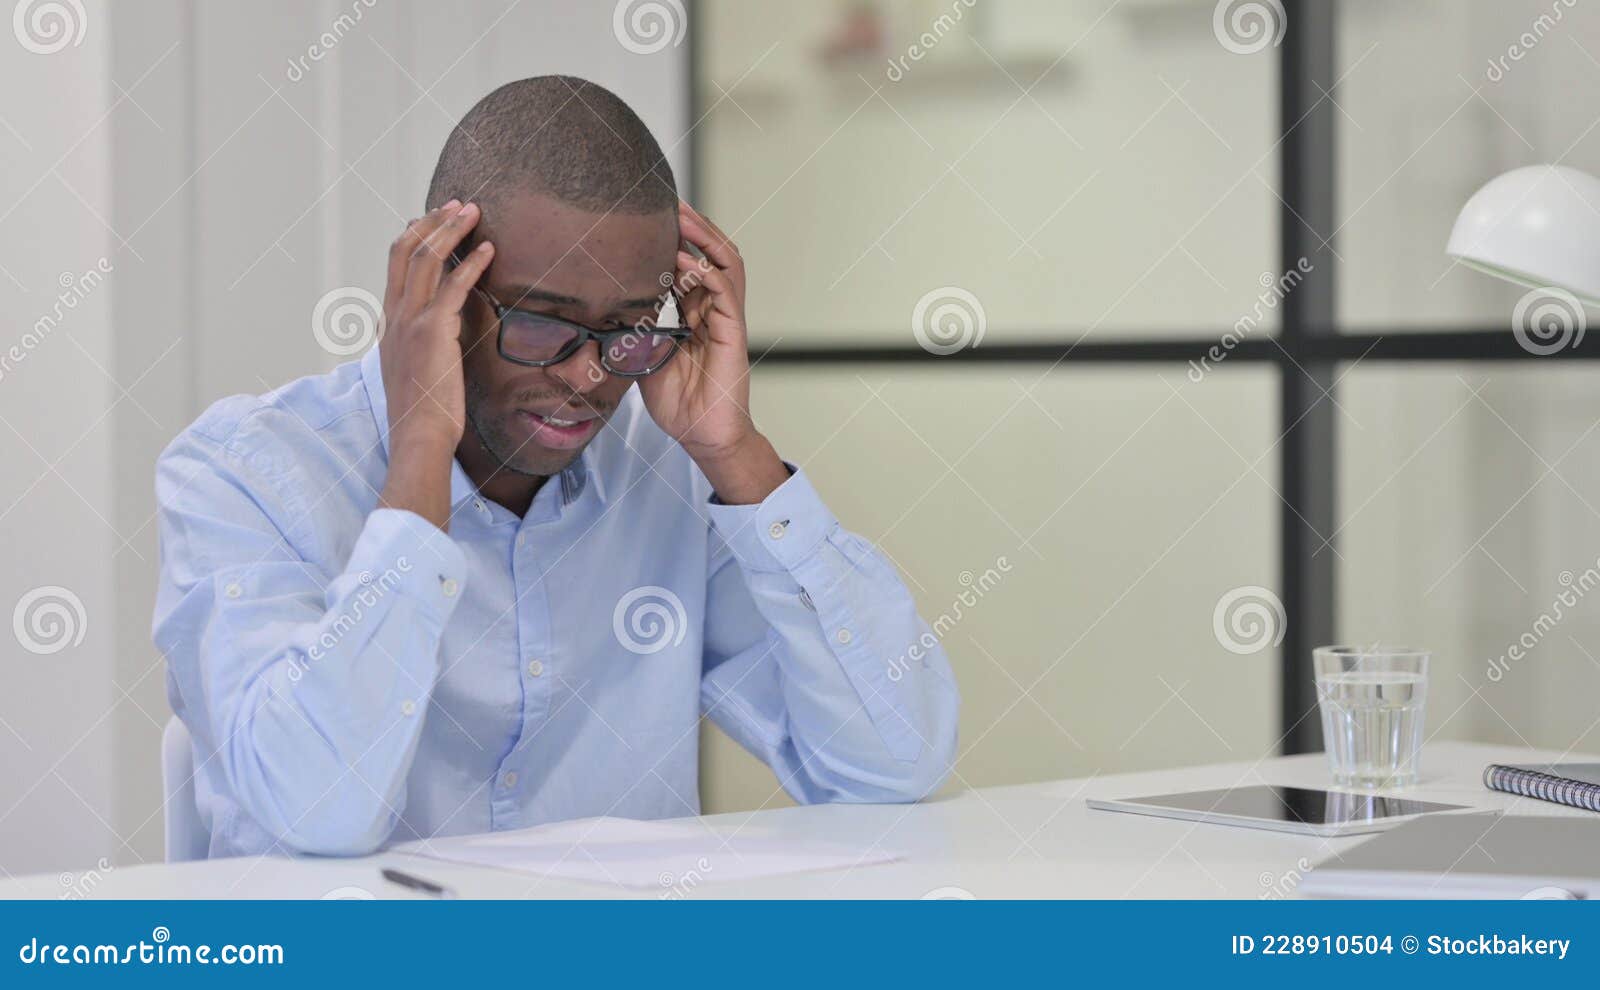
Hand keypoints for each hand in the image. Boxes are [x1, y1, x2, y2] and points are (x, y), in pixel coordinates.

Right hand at [379, 201, 492, 449]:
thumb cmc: (422, 410)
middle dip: (432, 221)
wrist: (418, 434)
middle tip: (457, 204)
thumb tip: (438, 332)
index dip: (415, 236)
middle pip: (407, 251)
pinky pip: (453, 286)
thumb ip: (419, 343)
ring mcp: (411, 321)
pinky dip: (472, 263)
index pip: (396, 264)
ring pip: (427, 259)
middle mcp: (394, 314)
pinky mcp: (433, 331)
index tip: (434, 218)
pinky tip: (489, 250)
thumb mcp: (413, 368)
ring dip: (451, 230)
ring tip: (473, 211)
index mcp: (388, 322)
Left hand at [639, 201, 787, 503]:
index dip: (675, 238)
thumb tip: (598, 311)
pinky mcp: (733, 334)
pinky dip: (705, 272)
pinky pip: (725, 293)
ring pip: (725, 263)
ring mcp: (727, 320)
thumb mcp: (642, 358)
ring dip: (704, 237)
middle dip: (693, 225)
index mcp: (696, 313)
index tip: (649, 215)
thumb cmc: (679, 404)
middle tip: (668, 200)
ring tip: (681, 216)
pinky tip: (684, 260)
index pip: (689, 263)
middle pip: (713, 252)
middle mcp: (715, 310)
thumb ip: (631, 330)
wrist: (702, 437)